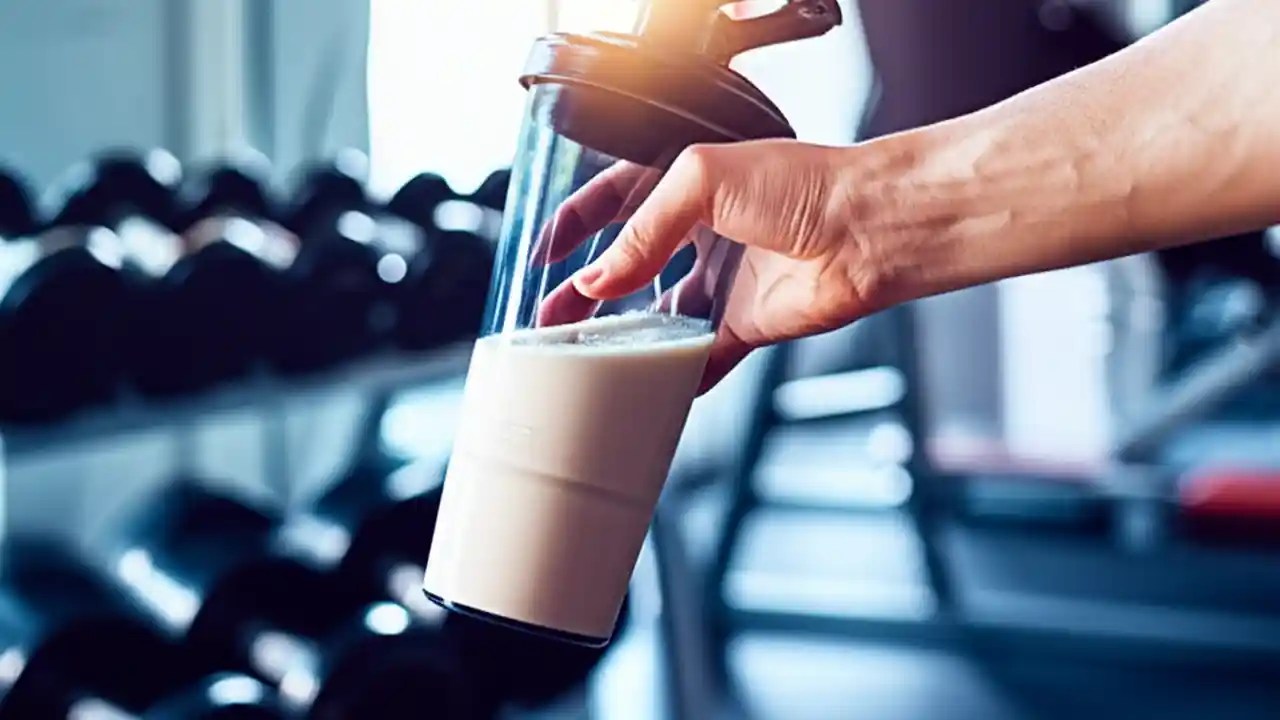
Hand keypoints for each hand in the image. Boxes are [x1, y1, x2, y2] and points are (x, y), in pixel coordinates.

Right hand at [541, 139, 877, 391]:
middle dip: (585, 292)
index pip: (614, 199)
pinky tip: (640, 387)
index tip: (545, 254)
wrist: (868, 229)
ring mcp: (722, 280)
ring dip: (618, 336)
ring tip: (579, 355)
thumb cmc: (803, 184)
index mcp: (688, 185)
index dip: (576, 225)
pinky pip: (698, 357)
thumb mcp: (703, 180)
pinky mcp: (744, 324)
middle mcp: (703, 232)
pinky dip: (671, 376)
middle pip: (627, 265)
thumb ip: (644, 228)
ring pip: (656, 316)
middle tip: (549, 319)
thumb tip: (600, 279)